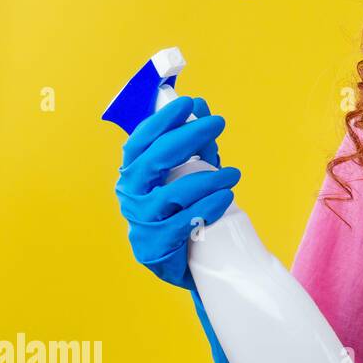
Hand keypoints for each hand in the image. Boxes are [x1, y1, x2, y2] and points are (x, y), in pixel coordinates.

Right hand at [114, 94, 252, 362]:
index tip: (189, 101)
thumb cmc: (184, 208)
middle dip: (187, 136)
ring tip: (232, 173)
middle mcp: (131, 194)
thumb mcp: (186, 173)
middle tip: (217, 122)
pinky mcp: (155, 246)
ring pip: (172, 193)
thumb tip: (200, 105)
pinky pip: (183, 223)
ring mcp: (141, 221)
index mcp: (133, 173)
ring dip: (206, 177)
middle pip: (155, 160)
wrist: (185, 261)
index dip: (162, 119)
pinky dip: (207, 207)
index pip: (140, 140)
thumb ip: (193, 144)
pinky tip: (226, 198)